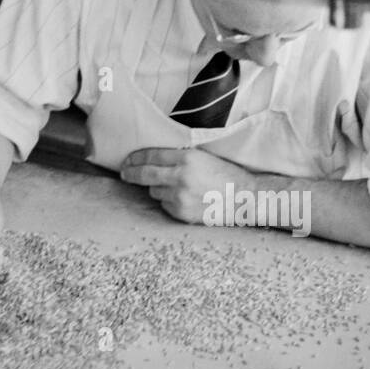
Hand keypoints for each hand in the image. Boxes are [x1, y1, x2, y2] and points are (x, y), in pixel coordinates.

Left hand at [120, 148, 252, 223]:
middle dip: (131, 173)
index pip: (152, 155)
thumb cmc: (226, 175)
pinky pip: (165, 206)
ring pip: (154, 191)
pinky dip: (169, 202)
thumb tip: (152, 158)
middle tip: (124, 173)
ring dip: (158, 188)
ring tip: (176, 188)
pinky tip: (184, 199)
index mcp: (188, 157)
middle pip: (145, 174)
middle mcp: (181, 176)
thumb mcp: (204, 157)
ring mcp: (180, 197)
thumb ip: (180, 156)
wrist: (245, 198)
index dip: (136, 157)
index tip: (128, 160)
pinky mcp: (182, 213)